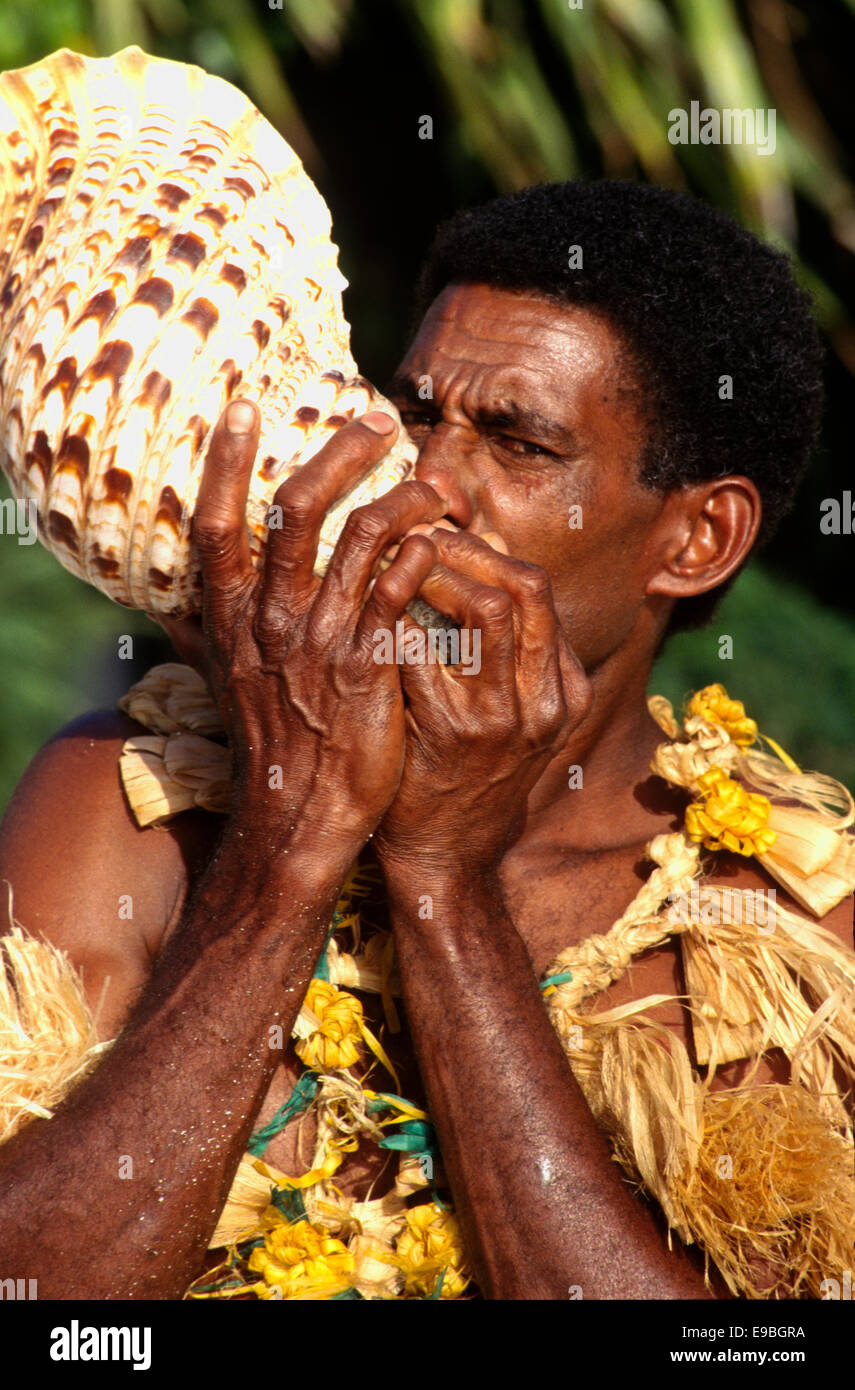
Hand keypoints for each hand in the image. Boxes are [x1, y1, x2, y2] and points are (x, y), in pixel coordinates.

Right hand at [183, 399, 445, 848]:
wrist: (298, 817)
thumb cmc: (267, 743)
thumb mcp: (222, 682)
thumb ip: (202, 633)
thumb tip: (173, 602)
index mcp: (228, 619)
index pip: (215, 523)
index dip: (224, 461)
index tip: (245, 406)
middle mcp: (268, 621)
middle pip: (296, 509)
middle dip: (339, 452)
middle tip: (377, 420)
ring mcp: (318, 642)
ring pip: (362, 537)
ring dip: (401, 495)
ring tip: (432, 482)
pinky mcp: (369, 667)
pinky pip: (400, 591)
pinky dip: (421, 555)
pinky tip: (438, 541)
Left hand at [375, 528, 591, 875]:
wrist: (444, 855)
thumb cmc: (463, 769)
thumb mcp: (506, 711)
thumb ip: (501, 649)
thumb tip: (468, 558)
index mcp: (562, 689)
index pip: (535, 587)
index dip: (484, 549)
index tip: (438, 534)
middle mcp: (545, 700)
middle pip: (523, 586)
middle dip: (464, 549)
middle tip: (412, 537)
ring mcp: (504, 719)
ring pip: (486, 608)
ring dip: (433, 574)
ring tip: (392, 565)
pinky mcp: (454, 735)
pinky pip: (427, 650)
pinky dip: (398, 619)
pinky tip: (371, 612)